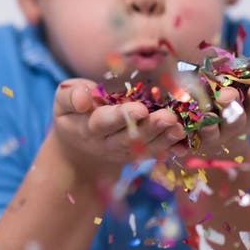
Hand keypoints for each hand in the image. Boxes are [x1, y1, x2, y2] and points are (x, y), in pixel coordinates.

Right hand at [51, 78, 187, 182]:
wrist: (79, 144)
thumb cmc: (73, 112)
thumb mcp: (63, 100)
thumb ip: (70, 96)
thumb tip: (84, 99)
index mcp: (88, 128)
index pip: (104, 123)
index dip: (121, 117)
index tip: (140, 109)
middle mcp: (108, 143)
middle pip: (131, 137)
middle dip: (151, 128)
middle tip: (169, 118)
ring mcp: (126, 151)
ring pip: (146, 146)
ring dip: (165, 138)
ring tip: (180, 127)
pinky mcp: (139, 153)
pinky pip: (157, 152)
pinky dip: (172, 147)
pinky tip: (187, 141)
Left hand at [188, 58, 249, 157]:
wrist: (208, 133)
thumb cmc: (231, 100)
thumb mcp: (245, 87)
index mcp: (249, 113)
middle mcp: (232, 128)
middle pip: (235, 121)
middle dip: (231, 107)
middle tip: (227, 94)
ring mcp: (212, 138)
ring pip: (212, 133)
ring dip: (209, 124)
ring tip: (205, 115)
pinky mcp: (190, 143)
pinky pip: (185, 141)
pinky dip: (181, 134)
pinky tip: (177, 125)